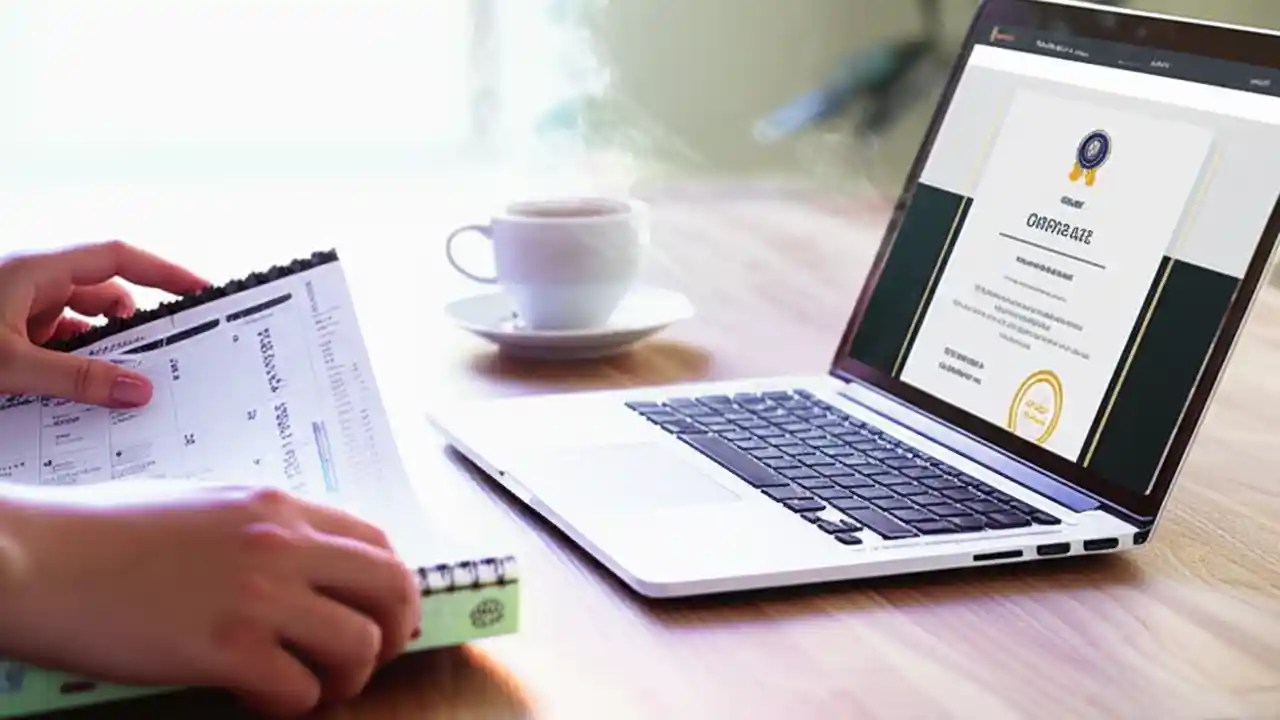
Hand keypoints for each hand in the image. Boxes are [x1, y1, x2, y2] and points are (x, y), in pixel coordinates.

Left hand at [0, 240, 207, 407]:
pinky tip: (80, 396)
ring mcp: (19, 309)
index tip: (198, 290)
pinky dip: (73, 367)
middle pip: (104, 298)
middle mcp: (32, 284)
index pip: (118, 259)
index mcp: (37, 271)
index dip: (162, 272)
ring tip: (119, 389)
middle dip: (132, 329)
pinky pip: (57, 347)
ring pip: (81, 325)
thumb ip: (75, 378)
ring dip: (99, 353)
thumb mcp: (11, 362)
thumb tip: (135, 389)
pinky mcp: (8, 335)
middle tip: (160, 360)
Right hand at [0, 483, 421, 716]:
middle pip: (390, 587)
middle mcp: (282, 544)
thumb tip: (302, 565)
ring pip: (359, 644)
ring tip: (313, 686)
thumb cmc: (104, 532)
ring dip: (346, 677)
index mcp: (277, 507)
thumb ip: (261, 531)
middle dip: (394, 631)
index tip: (384, 613)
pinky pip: (298, 690)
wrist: (37, 557)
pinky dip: (290, 705)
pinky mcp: (228, 648)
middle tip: (371, 658)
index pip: (376, 542)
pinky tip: (260, 699)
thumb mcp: (204, 507)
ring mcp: (259, 596)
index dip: (392, 585)